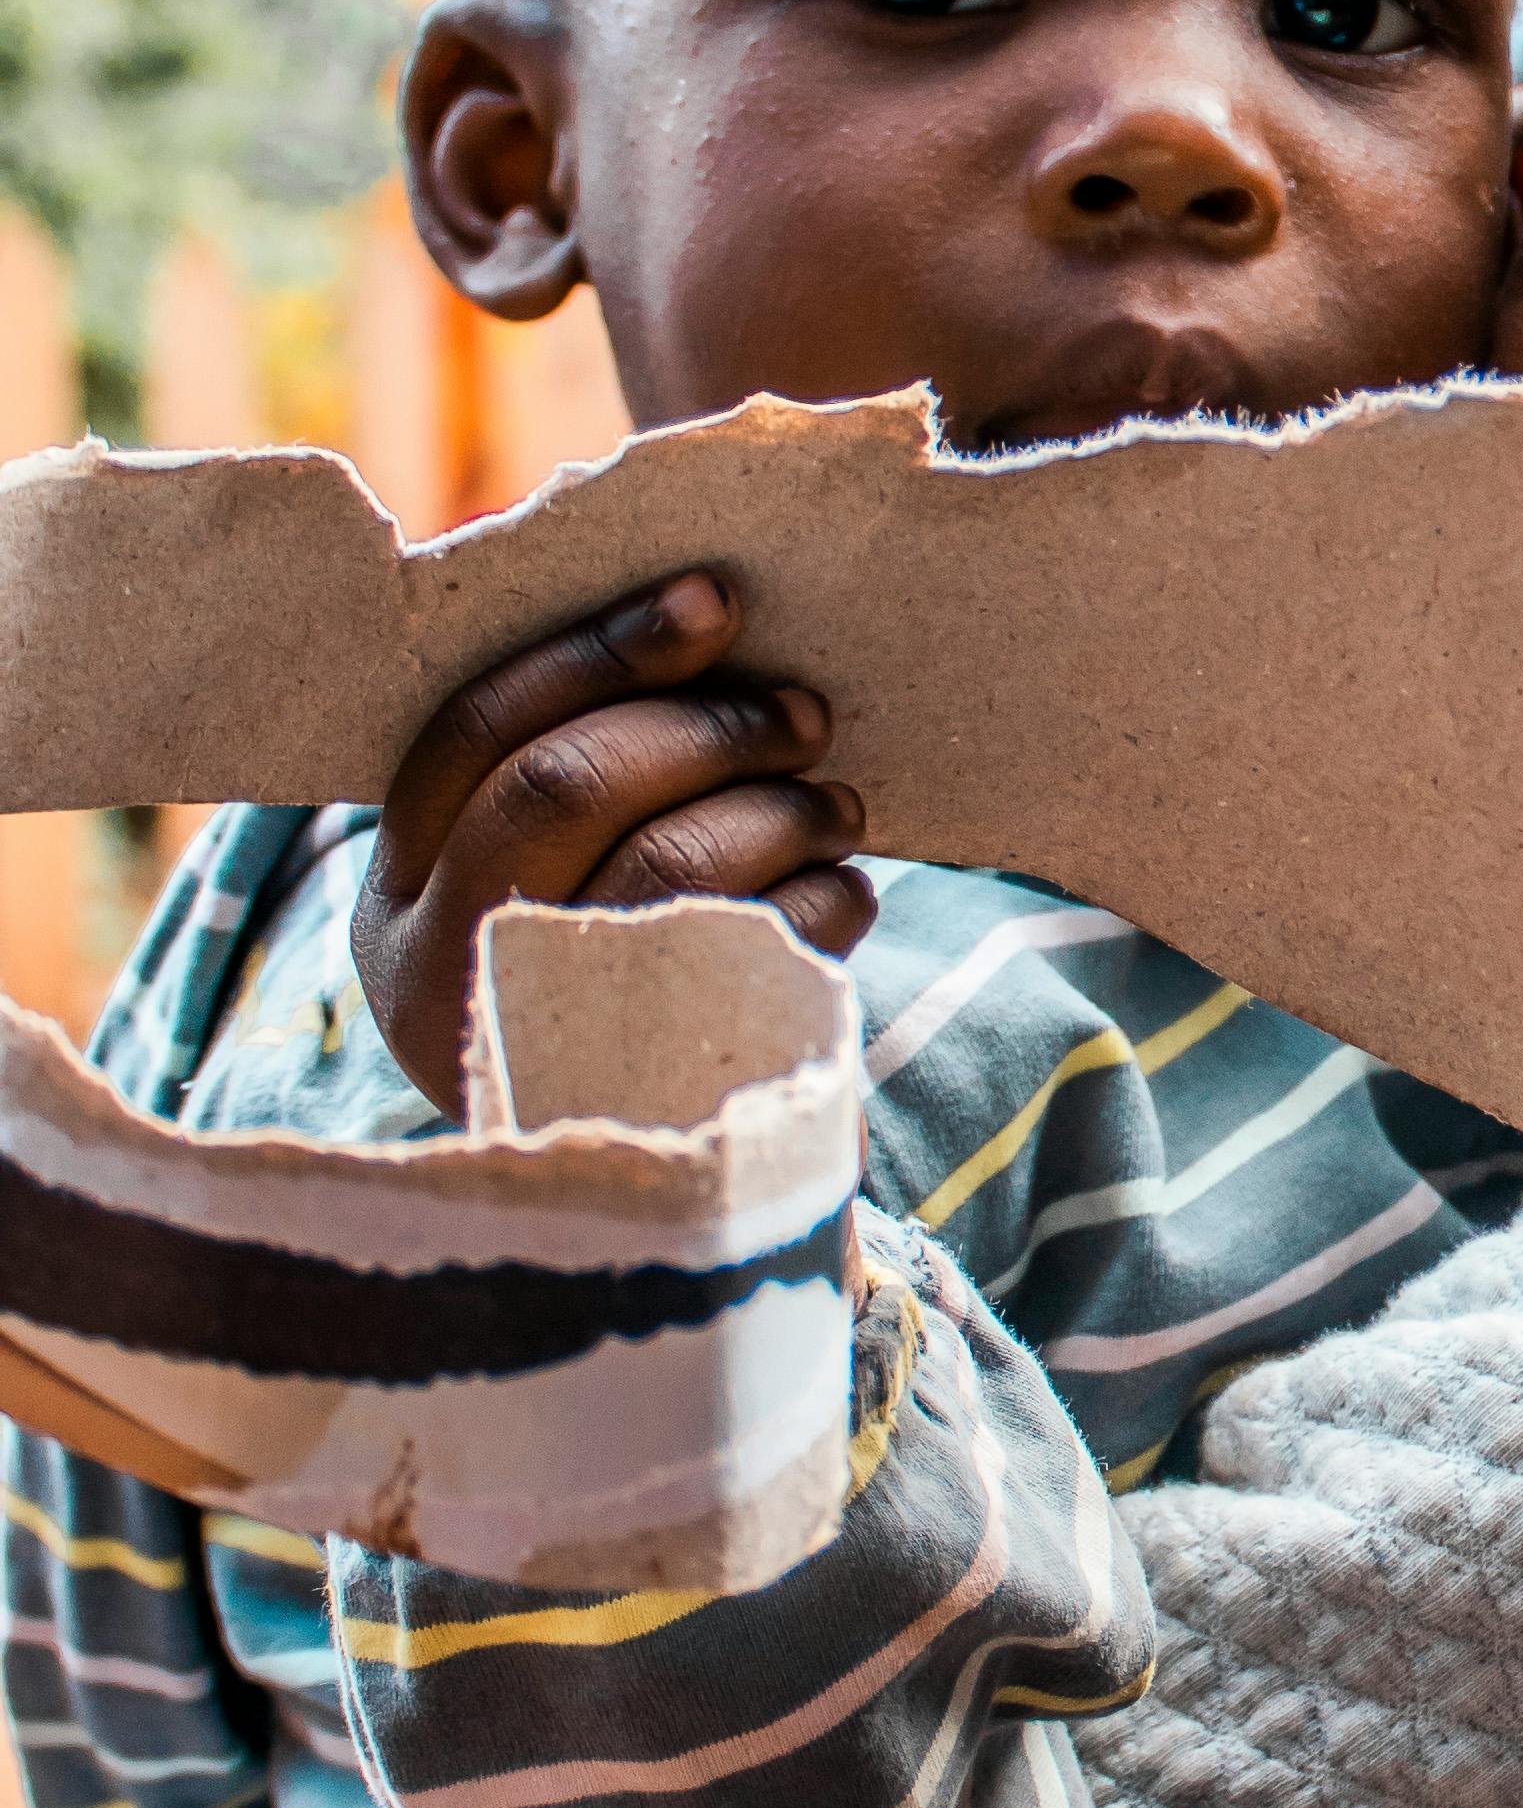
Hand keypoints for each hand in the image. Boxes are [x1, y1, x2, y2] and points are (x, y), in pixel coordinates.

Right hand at [353, 571, 872, 1119]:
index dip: (598, 650)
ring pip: (666, 862)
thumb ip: (570, 797)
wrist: (650, 1211)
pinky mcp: (649, 1090)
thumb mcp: (539, 915)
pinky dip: (823, 899)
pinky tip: (843, 893)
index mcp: (395, 903)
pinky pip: (753, 951)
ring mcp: (533, 1035)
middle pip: (564, 785)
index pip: (476, 731)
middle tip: (802, 711)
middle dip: (703, 726)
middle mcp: (436, 972)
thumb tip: (702, 623)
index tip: (712, 596)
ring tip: (836, 806)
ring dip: (778, 808)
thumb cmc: (603, 1012)